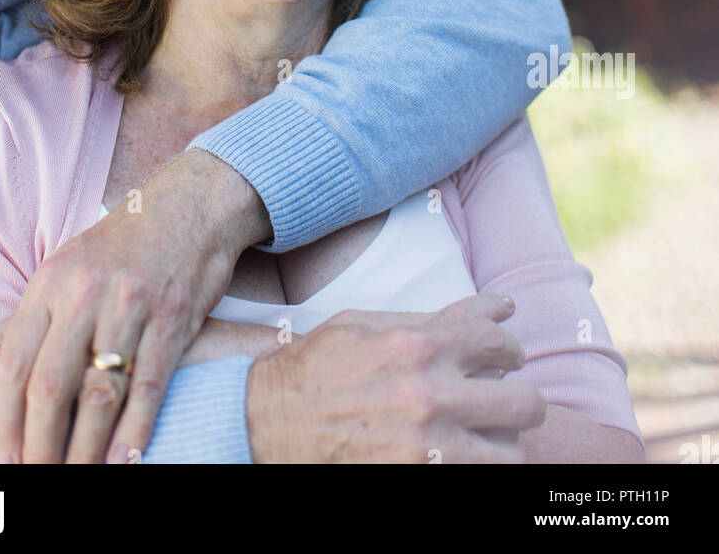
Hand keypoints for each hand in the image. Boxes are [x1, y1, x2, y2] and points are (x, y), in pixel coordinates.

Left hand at [0, 149, 269, 464]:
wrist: (190, 204)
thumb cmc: (116, 249)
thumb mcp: (54, 279)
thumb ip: (2, 341)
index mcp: (49, 283)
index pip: (11, 362)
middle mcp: (84, 292)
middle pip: (50, 383)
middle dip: (36, 444)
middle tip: (33, 479)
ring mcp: (130, 304)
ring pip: (99, 390)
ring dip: (83, 447)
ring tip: (75, 479)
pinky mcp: (172, 316)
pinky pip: (149, 382)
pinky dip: (135, 428)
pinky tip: (123, 459)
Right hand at [245, 293, 545, 463]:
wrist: (263, 424)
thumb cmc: (316, 368)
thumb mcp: (369, 325)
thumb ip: (438, 316)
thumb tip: (503, 306)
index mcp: (418, 346)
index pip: (501, 342)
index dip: (508, 350)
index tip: (501, 359)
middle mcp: (429, 396)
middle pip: (525, 402)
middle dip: (518, 400)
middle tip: (501, 402)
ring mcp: (427, 451)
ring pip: (512, 454)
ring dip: (501, 445)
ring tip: (478, 438)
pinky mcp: (418, 483)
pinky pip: (479, 480)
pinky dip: (476, 470)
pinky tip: (456, 458)